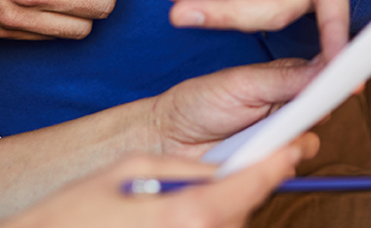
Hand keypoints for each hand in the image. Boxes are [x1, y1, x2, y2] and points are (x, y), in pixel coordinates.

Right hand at [0, 143, 313, 227]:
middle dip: (246, 188)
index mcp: (190, 214)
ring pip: (228, 227)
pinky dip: (206, 223)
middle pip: (243, 211)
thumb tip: (222, 171)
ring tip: (195, 194)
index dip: (276, 165)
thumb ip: (187, 170)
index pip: (251, 186)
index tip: (292, 150)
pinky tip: (183, 214)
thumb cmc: (78, 210)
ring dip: (223, 210)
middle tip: (243, 164)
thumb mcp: (134, 170)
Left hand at [150, 58, 321, 157]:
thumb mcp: (243, 84)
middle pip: (319, 113)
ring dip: (293, 144)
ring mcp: (276, 137)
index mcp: (283, 79)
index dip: (336, 81)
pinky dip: (276, 165)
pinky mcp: (265, 164)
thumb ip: (286, 79)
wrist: (168, 137)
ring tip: (269, 139)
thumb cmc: (200, 101)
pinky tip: (257, 157)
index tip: (350, 84)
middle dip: (315, 115)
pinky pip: (286, 168)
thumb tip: (327, 67)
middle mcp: (285, 107)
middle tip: (302, 114)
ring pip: (306, 144)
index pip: (321, 78)